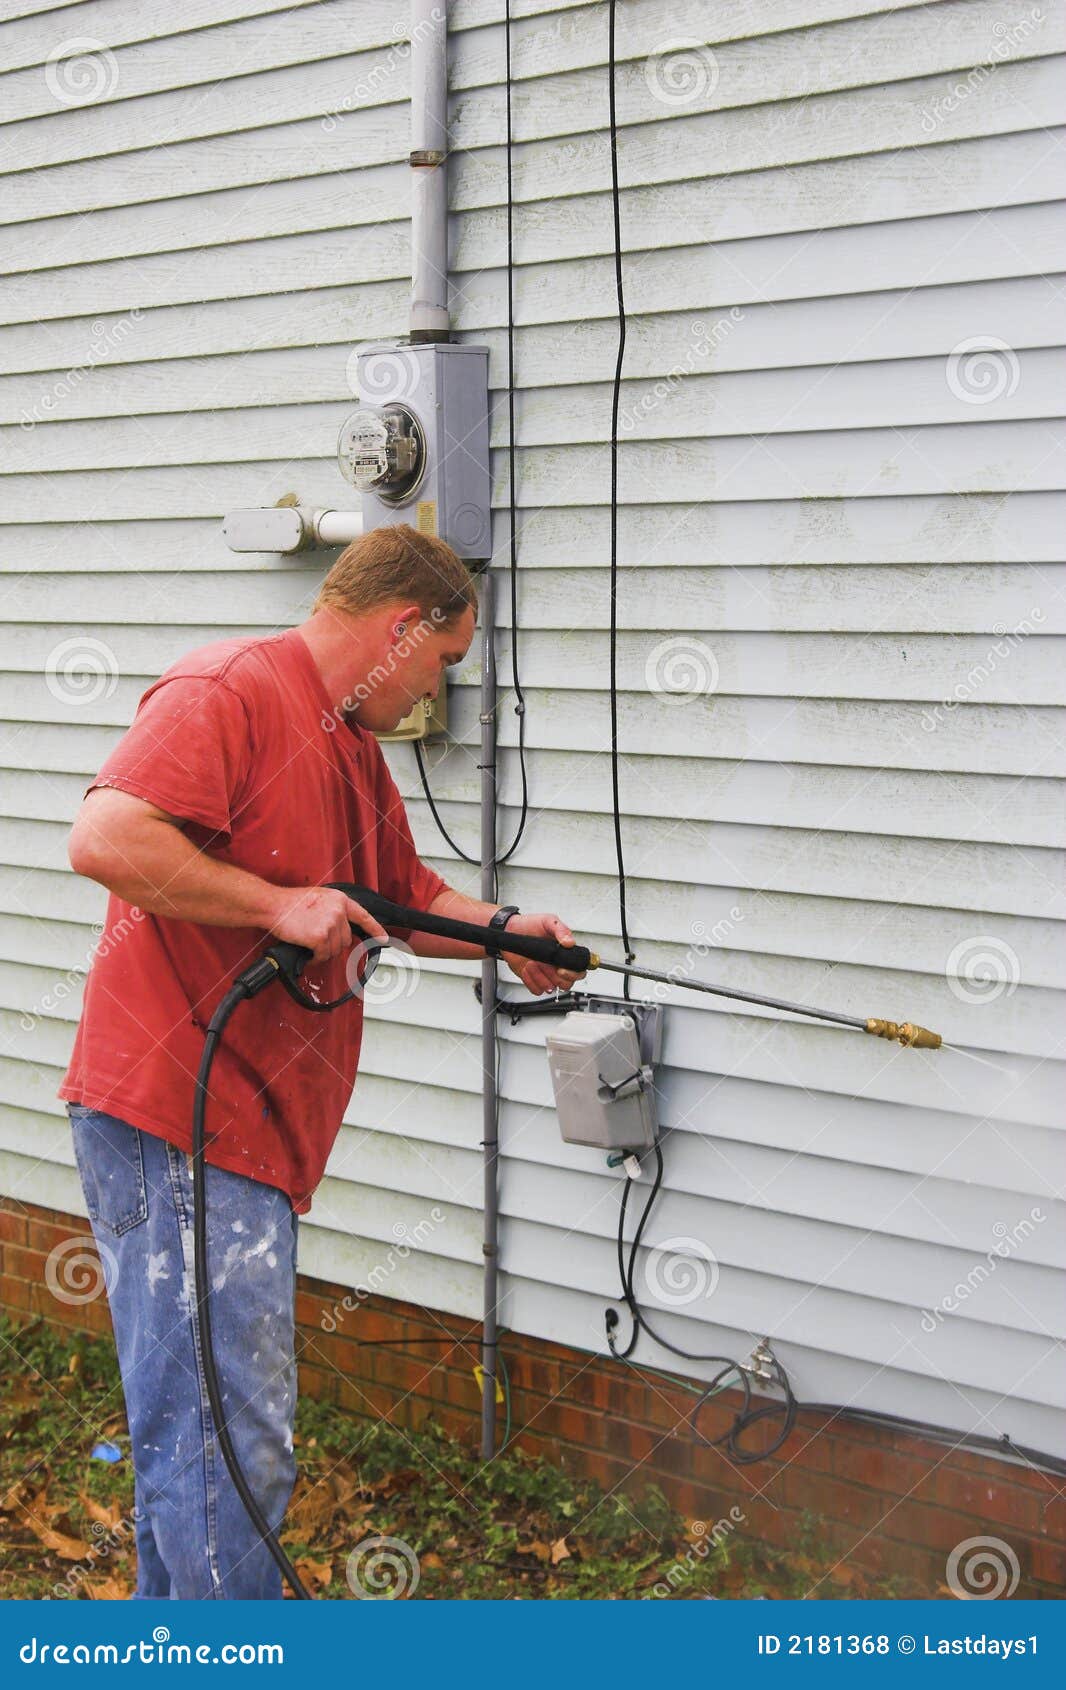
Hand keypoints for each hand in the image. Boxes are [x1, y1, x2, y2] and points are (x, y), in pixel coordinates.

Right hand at [266, 885, 389, 966]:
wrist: (273, 906)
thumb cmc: (291, 903)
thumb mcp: (319, 898)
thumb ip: (334, 910)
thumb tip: (341, 927)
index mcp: (340, 900)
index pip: (363, 916)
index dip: (375, 929)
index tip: (383, 938)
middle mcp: (338, 911)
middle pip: (345, 939)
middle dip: (333, 944)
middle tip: (317, 941)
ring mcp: (330, 924)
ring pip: (335, 950)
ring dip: (323, 952)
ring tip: (309, 943)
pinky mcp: (320, 937)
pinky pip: (323, 956)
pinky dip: (315, 958)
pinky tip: (307, 952)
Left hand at [500, 912, 587, 996]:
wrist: (510, 930)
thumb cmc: (531, 925)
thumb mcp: (548, 921)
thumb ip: (561, 930)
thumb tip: (570, 942)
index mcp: (566, 954)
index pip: (579, 971)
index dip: (573, 974)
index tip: (561, 969)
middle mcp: (557, 966)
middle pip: (567, 984)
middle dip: (555, 977)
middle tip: (544, 964)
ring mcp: (546, 974)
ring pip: (551, 988)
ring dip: (540, 976)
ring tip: (532, 962)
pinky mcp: (533, 979)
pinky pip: (536, 990)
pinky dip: (531, 981)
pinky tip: (526, 968)